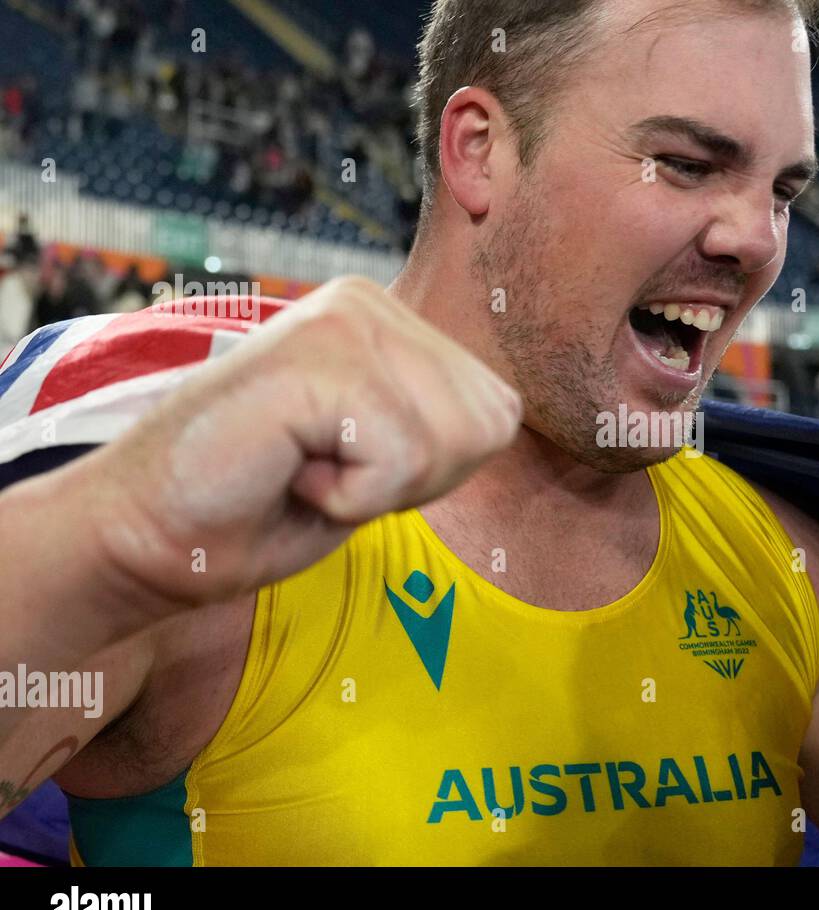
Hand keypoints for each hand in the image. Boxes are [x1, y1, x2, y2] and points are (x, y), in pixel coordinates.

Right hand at [84, 276, 520, 611]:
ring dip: (382, 487)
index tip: (355, 469)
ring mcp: (344, 321)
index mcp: (388, 318)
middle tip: (326, 470)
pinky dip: (349, 497)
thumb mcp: (377, 457)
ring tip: (305, 464)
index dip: (438, 472)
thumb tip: (505, 413)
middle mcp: (369, 302)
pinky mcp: (320, 359)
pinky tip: (288, 471)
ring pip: (453, 441)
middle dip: (419, 480)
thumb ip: (437, 422)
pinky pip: (402, 460)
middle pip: (488, 426)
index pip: (498, 412)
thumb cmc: (264, 506)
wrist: (152, 536)